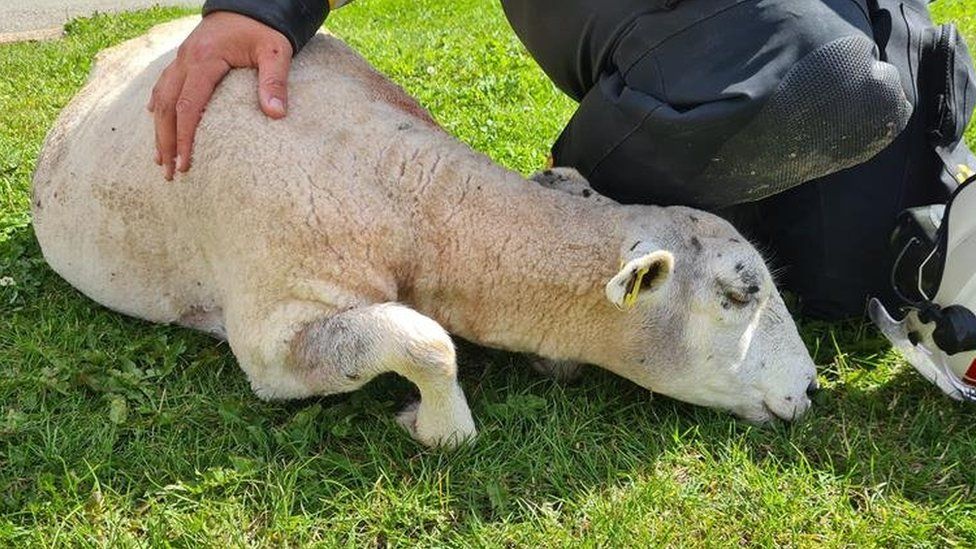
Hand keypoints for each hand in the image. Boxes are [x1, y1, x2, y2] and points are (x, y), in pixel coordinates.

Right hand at [148, 11, 292, 179]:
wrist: (252, 3)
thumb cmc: (265, 28)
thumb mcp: (275, 52)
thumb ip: (274, 82)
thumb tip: (275, 114)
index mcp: (205, 59)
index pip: (189, 105)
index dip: (185, 137)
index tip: (185, 163)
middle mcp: (186, 59)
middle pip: (166, 107)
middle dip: (166, 142)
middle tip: (169, 172)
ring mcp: (181, 58)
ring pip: (160, 97)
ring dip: (159, 130)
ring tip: (161, 158)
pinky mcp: (184, 58)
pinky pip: (164, 86)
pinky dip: (159, 107)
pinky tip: (157, 123)